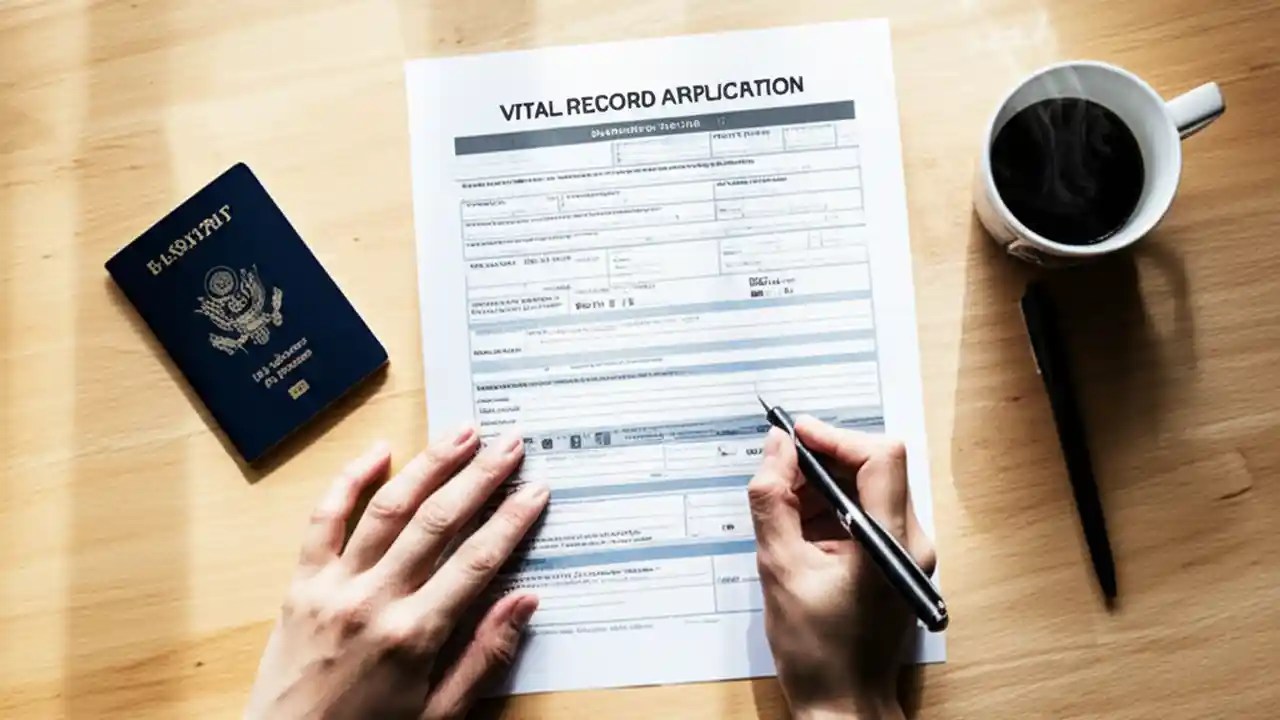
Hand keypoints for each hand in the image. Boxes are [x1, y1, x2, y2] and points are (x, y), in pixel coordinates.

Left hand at [245, 428, 548, 719]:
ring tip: (461, 433)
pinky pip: (323, 520)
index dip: (512, 521)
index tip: (536, 490)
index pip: (477, 562)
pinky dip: (349, 480)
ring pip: (387, 509)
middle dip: (479, 477)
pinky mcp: (300, 584)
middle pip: (437, 522)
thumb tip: (525, 602)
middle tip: (509, 444)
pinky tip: (378, 451)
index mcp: (414, 636)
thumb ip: (484, 657)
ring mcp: (332, 587)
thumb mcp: (439, 715)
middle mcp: (374, 601)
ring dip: (428, 465)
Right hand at [747, 418, 936, 719]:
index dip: (834, 438)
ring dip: (824, 487)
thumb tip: (775, 450)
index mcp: (890, 544)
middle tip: (779, 471)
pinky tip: (799, 531)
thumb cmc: (818, 652)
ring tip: (783, 508)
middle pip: (875, 467)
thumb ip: (773, 502)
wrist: (843, 705)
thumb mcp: (779, 569)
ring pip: (868, 489)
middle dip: (823, 461)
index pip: (880, 457)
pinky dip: (831, 511)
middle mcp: (911, 543)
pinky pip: (865, 515)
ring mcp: (907, 553)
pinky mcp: (894, 562)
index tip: (795, 436)